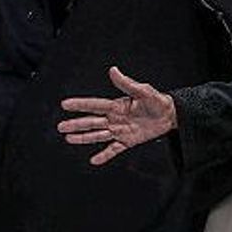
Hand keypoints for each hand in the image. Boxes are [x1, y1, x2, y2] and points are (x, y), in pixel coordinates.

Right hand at [57, 65, 178, 165]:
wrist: (170, 116)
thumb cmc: (157, 101)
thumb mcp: (143, 91)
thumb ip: (127, 83)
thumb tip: (113, 70)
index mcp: (116, 106)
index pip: (94, 105)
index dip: (80, 105)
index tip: (65, 104)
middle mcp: (115, 119)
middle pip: (92, 122)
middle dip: (76, 125)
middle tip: (60, 127)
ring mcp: (120, 131)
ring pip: (98, 135)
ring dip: (83, 138)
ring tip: (68, 139)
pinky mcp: (128, 141)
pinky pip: (114, 150)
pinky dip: (104, 155)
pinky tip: (94, 160)